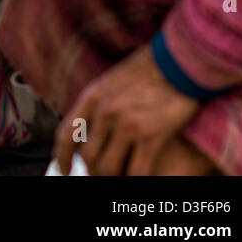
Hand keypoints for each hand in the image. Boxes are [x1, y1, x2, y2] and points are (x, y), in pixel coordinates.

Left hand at [54, 44, 201, 175]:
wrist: (179, 60)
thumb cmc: (149, 71)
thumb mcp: (112, 81)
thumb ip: (98, 104)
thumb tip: (89, 130)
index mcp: (92, 96)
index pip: (67, 134)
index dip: (62, 157)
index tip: (64, 171)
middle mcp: (105, 110)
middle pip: (87, 156)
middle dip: (92, 172)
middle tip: (100, 177)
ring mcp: (127, 122)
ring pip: (109, 167)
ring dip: (113, 178)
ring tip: (120, 178)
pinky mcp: (151, 134)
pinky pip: (137, 171)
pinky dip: (134, 181)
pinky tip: (137, 181)